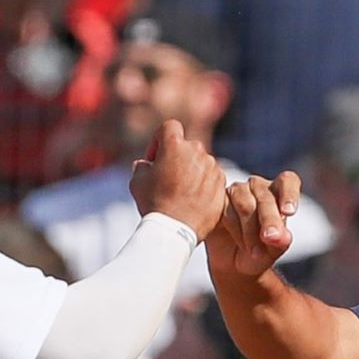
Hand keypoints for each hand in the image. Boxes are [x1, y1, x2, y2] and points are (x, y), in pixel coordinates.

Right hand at [128, 120, 227, 238]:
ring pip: (201, 162)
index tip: (155, 159)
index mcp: (175, 144)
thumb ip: (142, 166)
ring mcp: (212, 167)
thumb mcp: (137, 182)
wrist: (175, 230)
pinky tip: (193, 201)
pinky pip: (211, 178)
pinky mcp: (221, 184)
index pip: (169, 127)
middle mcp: (197, 151)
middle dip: (177, 158)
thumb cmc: (154, 204)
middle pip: (187, 146)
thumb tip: (146, 164)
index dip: (160, 140)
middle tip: (168, 179)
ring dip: (192, 172)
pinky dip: (204, 185)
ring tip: (181, 193)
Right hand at [206, 172, 300, 278]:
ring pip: (245, 203)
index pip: (288, 181)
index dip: (289, 194)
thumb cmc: (259, 253)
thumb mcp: (273, 251)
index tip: (289, 212)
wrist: (233, 266)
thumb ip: (280, 242)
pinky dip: (234, 230)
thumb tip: (283, 237)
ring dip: (250, 231)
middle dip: (269, 219)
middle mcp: (258, 187)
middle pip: (265, 197)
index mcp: (278, 192)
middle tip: (270, 238)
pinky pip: (226, 209)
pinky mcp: (217, 201)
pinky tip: (239, 243)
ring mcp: (236, 191)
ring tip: (254, 252)